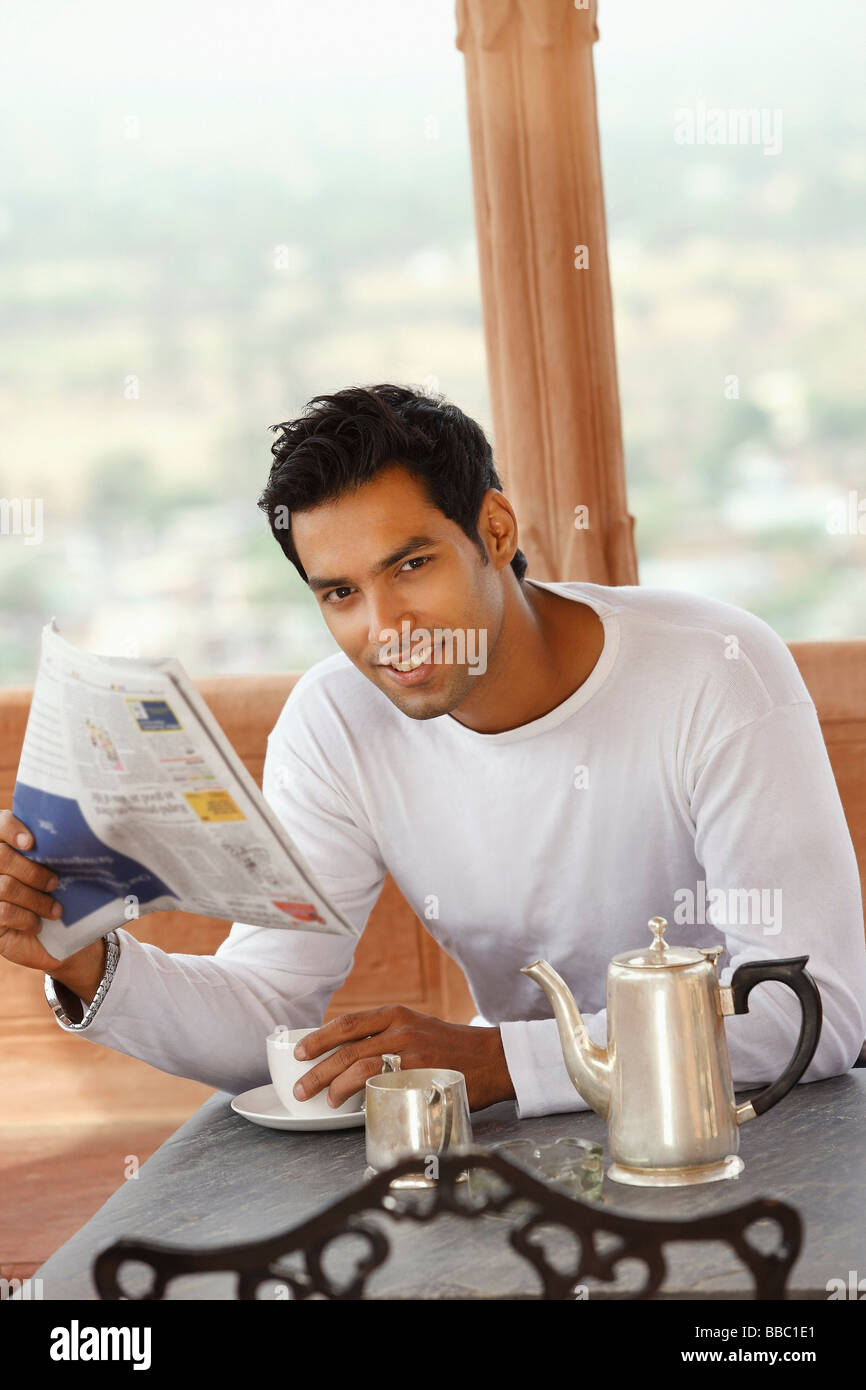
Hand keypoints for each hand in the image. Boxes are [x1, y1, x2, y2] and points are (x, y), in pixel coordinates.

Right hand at [0, 810, 106, 999]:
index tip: (31, 842)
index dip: (11, 829)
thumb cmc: (61, 896)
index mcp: (7, 845)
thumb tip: (76, 833)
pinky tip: (38, 924)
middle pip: (1, 856)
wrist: (59, 938)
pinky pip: (4, 911)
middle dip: (32, 871)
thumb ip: (58, 852)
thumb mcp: (62, 872)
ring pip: (5, 886)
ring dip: (36, 899)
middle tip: (54, 883)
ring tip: (56, 910)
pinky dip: (26, 918)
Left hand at [293, 1005, 516, 1111]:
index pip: (348, 1024)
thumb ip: (386, 1037)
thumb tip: (348, 1058)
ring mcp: (411, 1052)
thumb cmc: (451, 1047)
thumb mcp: (417, 1028)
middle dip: (317, 1069)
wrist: (491, 1058)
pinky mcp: (421, 1075)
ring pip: (360, 1066)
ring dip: (334, 1085)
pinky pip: (383, 1085)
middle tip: (300, 1088)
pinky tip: (352, 1107)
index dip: (319, 1038)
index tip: (299, 1052)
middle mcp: (400, 1029)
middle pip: (348, 1049)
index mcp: (396, 1014)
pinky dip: (362, 1096)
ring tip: (322, 1100)